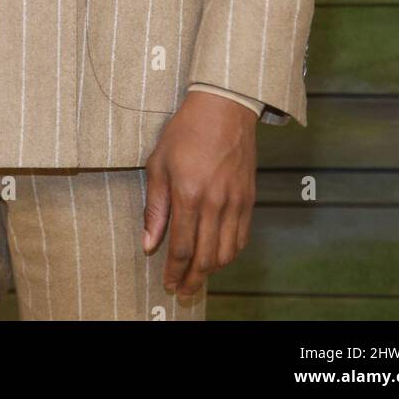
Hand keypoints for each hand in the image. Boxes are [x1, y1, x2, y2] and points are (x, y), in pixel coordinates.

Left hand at [142, 90, 256, 296]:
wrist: (223, 108)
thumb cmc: (186, 131)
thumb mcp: (159, 163)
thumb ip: (155, 207)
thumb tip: (149, 243)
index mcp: (188, 194)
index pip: (182, 248)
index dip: (174, 271)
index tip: (167, 283)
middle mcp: (214, 203)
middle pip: (206, 258)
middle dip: (192, 280)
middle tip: (182, 291)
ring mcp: (235, 202)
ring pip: (226, 253)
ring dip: (212, 271)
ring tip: (198, 278)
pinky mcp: (249, 199)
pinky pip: (242, 238)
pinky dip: (230, 254)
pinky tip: (218, 256)